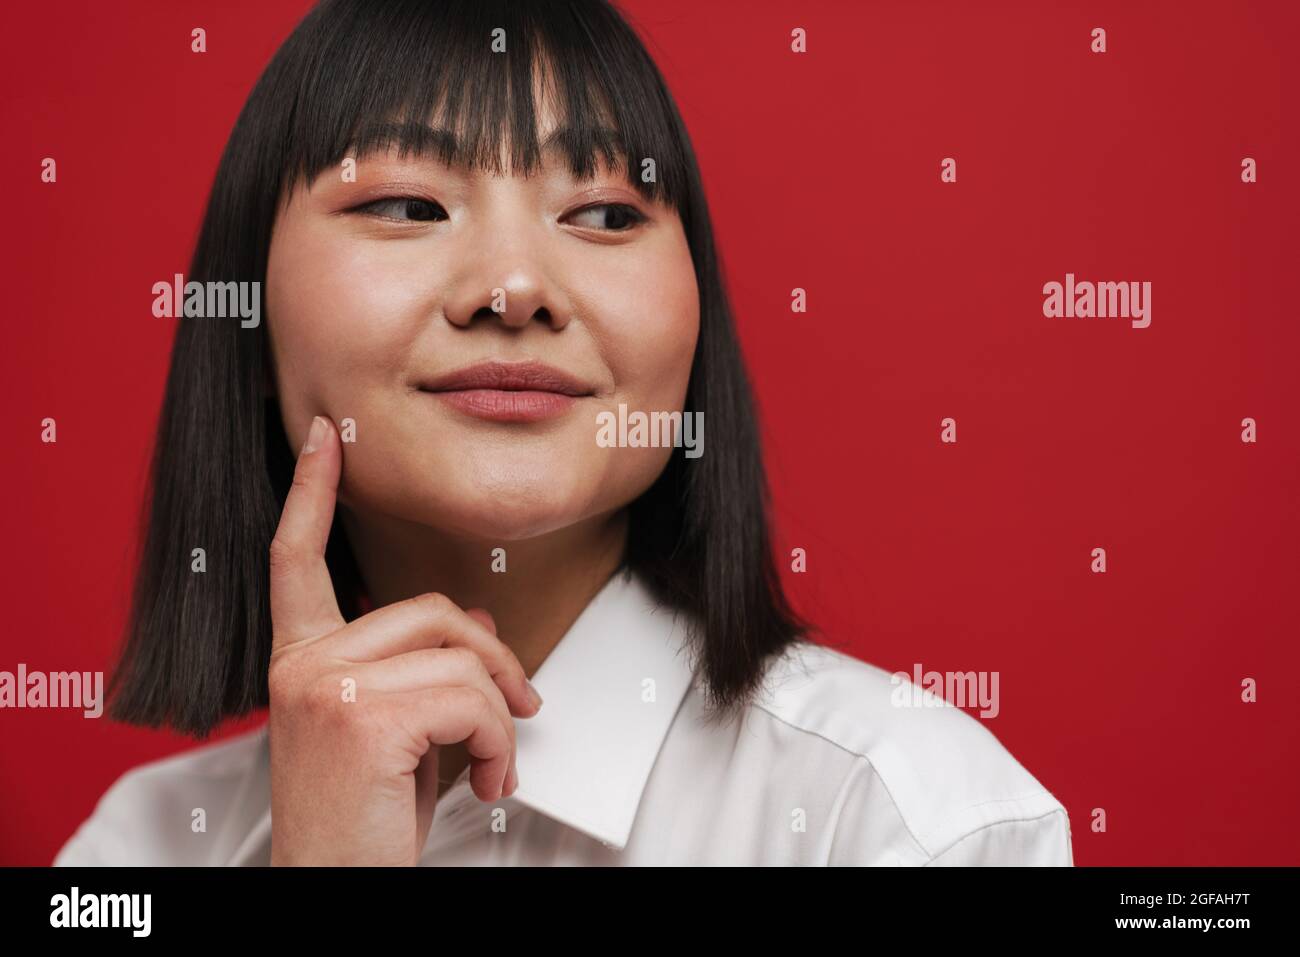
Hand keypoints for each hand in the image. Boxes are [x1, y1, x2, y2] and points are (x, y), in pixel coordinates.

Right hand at [266, 415, 540, 865]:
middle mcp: (301, 664)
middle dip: (496, 657)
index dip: (310, 491)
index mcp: (300, 661)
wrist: (338, 890)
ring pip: (461, 656)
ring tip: (492, 766)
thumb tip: (477, 622)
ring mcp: (324, 684)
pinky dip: (498, 744)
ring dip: (500, 717)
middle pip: (431, 609)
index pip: (295, 558)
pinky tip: (483, 784)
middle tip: (525, 706)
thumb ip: (424, 668)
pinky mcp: (360, 714)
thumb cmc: (367, 823)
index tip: (324, 438)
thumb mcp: (398, 732)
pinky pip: (471, 698)